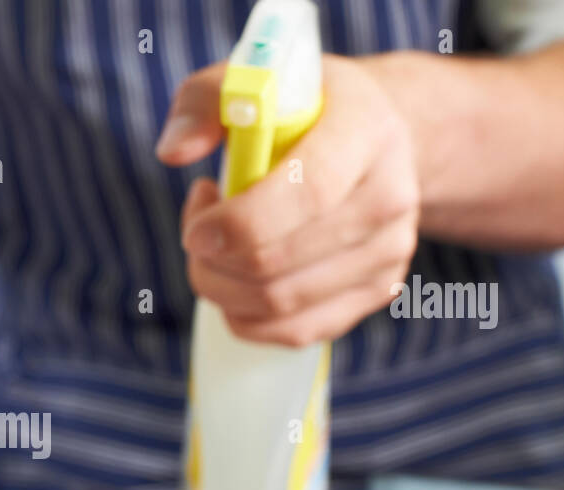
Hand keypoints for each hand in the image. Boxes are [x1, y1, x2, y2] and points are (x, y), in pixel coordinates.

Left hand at [156, 55, 419, 346]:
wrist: (376, 139)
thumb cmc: (300, 112)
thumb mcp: (251, 83)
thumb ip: (202, 103)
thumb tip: (174, 152)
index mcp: (365, 131)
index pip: (305, 193)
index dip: (238, 224)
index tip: (196, 231)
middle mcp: (389, 196)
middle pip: (278, 264)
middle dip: (212, 261)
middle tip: (197, 230)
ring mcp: (389, 250)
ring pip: (280, 305)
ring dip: (222, 287)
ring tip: (216, 246)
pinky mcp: (378, 291)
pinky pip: (294, 332)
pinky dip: (245, 315)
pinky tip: (237, 277)